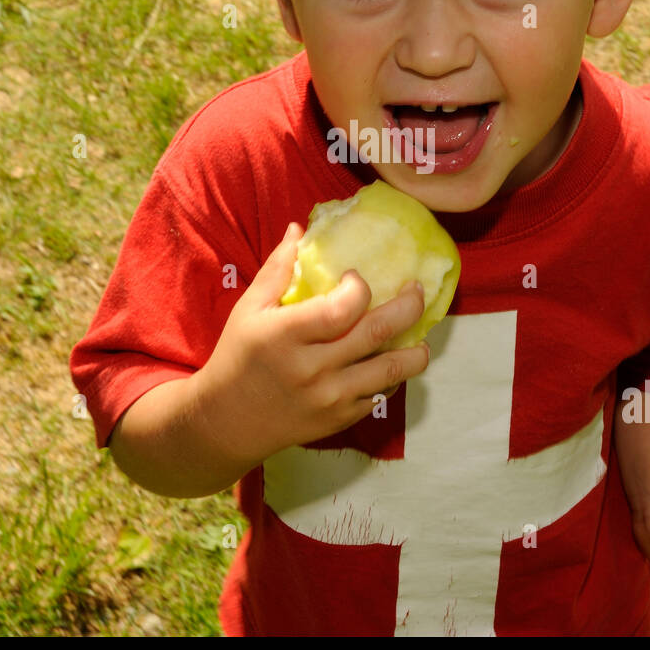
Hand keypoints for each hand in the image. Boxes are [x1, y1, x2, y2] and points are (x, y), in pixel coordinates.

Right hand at [195, 221, 430, 465]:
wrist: (227, 421)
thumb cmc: (238, 356)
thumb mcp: (249, 309)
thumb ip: (277, 269)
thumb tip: (299, 228)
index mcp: (286, 335)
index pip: (341, 308)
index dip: (360, 288)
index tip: (357, 278)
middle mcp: (312, 368)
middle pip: (376, 334)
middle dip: (408, 308)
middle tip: (417, 291)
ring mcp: (328, 398)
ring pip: (389, 372)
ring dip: (415, 352)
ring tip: (421, 337)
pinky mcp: (338, 420)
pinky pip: (378, 397)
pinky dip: (392, 379)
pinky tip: (393, 363)